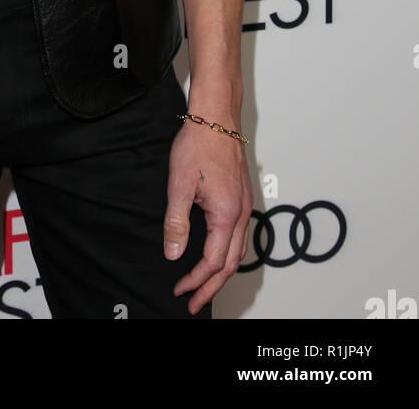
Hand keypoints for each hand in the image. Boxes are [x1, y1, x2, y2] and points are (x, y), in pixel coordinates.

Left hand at [162, 117, 251, 314]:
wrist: (216, 117)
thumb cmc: (199, 144)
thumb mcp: (178, 184)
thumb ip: (176, 222)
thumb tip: (174, 253)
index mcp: (227, 214)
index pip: (213, 262)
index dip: (196, 280)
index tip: (181, 290)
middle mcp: (241, 213)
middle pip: (231, 263)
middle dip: (211, 286)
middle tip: (194, 300)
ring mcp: (245, 204)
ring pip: (239, 251)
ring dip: (221, 271)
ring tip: (203, 284)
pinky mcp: (242, 196)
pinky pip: (240, 235)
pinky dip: (228, 252)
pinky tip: (216, 251)